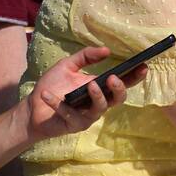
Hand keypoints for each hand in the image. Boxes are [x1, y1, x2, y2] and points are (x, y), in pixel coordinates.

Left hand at [23, 45, 147, 142]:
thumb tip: (106, 50)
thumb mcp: (68, 66)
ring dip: (97, 97)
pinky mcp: (73, 125)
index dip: (134, 77)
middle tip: (112, 78)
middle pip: (117, 99)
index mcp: (99, 89)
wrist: (32, 107)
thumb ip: (86, 56)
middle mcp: (97, 103)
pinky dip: (57, 103)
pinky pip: (69, 114)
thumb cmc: (53, 86)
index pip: (122, 83)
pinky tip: (47, 94)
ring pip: (100, 109)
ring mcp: (87, 117)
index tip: (143, 66)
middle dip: (119, 89)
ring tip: (90, 85)